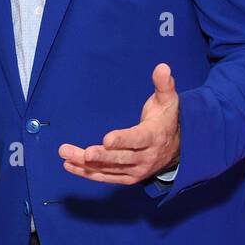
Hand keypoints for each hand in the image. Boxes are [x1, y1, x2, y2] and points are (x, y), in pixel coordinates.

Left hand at [59, 63, 179, 184]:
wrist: (178, 149)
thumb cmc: (165, 119)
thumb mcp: (168, 101)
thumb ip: (164, 84)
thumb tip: (162, 67)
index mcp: (154, 136)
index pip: (138, 139)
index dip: (123, 140)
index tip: (107, 139)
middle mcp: (146, 157)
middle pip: (121, 158)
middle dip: (101, 156)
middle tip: (84, 153)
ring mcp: (136, 170)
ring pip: (109, 168)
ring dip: (86, 163)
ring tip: (65, 154)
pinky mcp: (128, 178)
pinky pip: (106, 177)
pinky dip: (88, 173)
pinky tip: (69, 165)